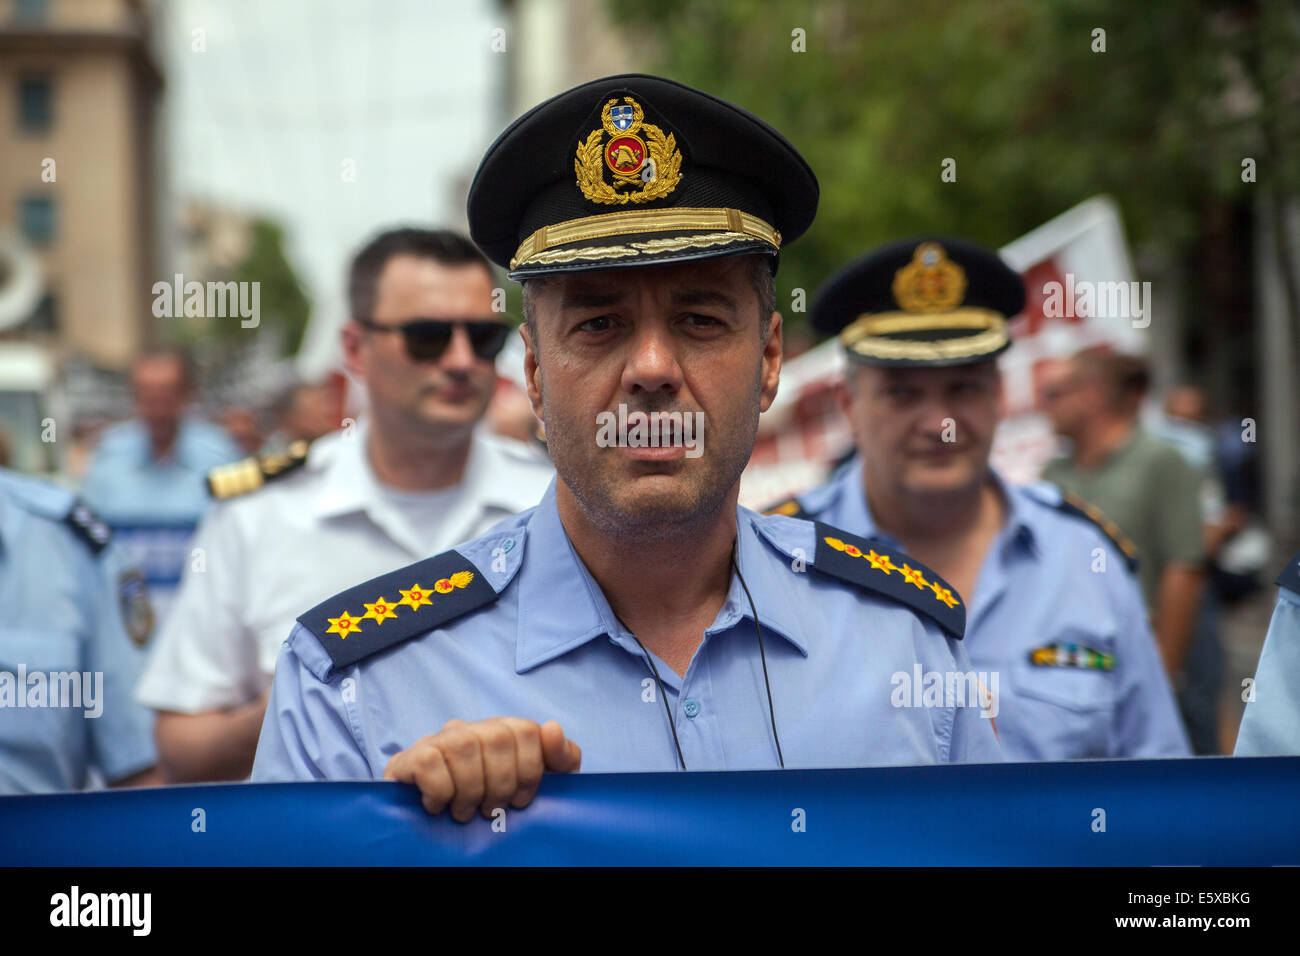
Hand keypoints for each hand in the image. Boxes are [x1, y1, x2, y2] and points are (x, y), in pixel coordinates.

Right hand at [383, 718, 580, 821]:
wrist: (433, 833)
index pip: (527, 730)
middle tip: (492, 810)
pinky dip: (439, 789)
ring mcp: (438, 741)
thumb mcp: (535, 787)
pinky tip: (439, 806)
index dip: (529, 770)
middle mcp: (470, 729)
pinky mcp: (408, 758)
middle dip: (501, 783)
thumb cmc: (491, 808)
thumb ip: (560, 760)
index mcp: (501, 732)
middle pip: (498, 736)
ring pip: (463, 744)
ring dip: (470, 788)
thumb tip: (552, 729)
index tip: (520, 800)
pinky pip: (428, 761)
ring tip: (466, 812)